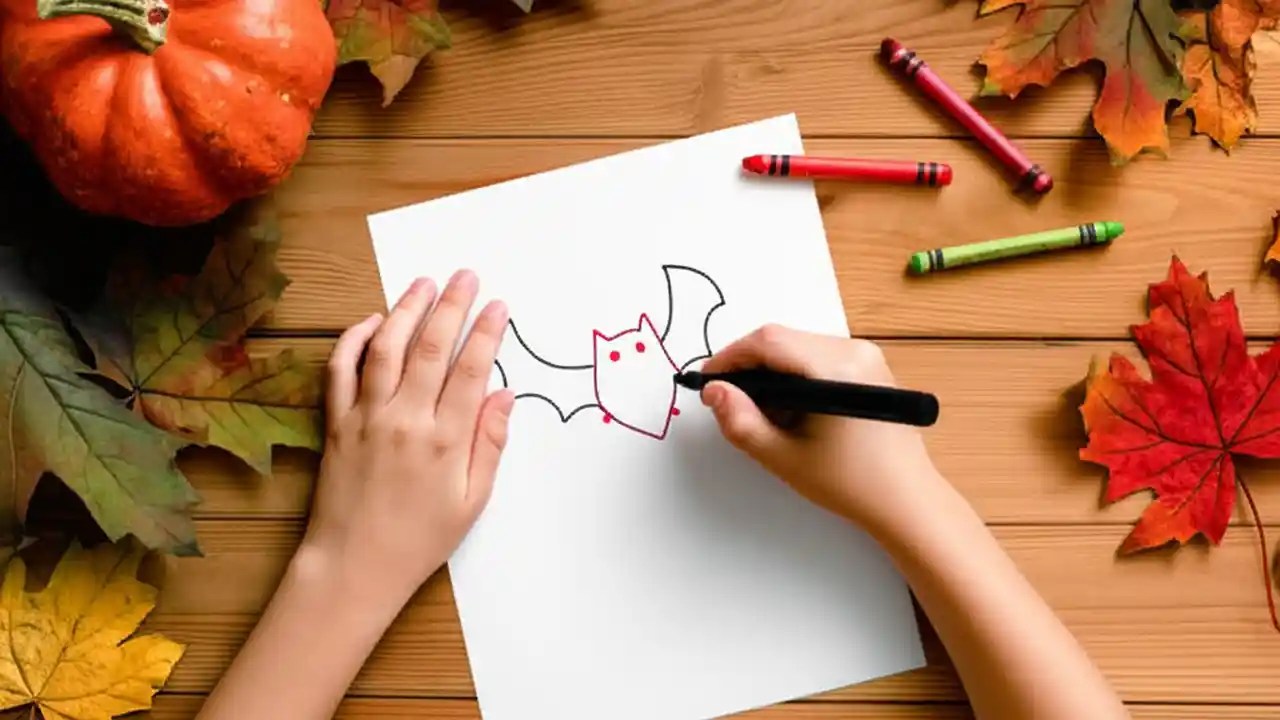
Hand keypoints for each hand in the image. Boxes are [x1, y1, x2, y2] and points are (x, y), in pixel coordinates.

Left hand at [298, 270, 514, 609]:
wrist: (353, 566)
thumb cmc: (419, 540)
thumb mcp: (472, 501)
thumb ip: (489, 444)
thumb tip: (504, 395)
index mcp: (444, 441)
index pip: (472, 370)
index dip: (487, 332)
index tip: (498, 305)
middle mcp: (404, 420)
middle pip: (432, 348)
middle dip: (452, 306)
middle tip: (466, 276)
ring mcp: (366, 418)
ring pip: (386, 348)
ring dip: (407, 310)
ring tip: (424, 284)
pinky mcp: (336, 424)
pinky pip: (341, 370)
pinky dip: (354, 339)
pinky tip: (372, 320)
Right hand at [700, 325, 942, 535]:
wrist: (906, 498)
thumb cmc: (850, 483)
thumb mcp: (785, 458)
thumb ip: (743, 423)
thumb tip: (714, 392)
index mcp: (837, 370)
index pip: (769, 342)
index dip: (730, 357)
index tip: (708, 382)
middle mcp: (855, 350)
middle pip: (783, 339)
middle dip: (749, 366)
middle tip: (731, 401)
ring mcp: (866, 355)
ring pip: (798, 346)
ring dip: (771, 371)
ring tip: (762, 411)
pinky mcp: (869, 365)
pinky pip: (817, 354)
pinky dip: (794, 373)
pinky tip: (790, 408)